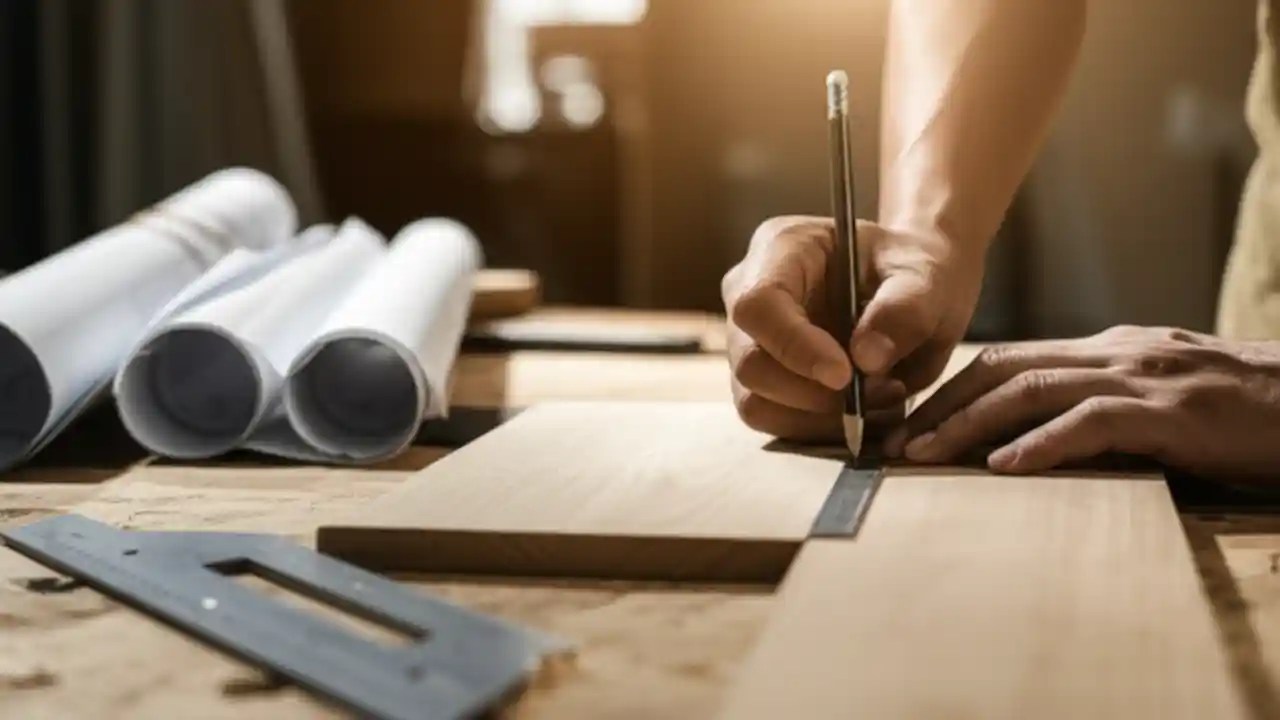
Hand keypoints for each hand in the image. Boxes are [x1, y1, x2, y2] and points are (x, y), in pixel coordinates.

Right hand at [721, 215, 984, 440]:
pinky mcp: (761, 380)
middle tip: (879, 391)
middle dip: (813, 393)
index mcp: (781, 248)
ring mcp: (748, 341)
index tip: (846, 376)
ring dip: (818, 418)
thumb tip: (866, 359)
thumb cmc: (914, 270)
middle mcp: (748, 293)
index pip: (759, 305)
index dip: (794, 347)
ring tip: (879, 398)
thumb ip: (904, 310)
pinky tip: (862, 410)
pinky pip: (774, 421)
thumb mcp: (926, 277)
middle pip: (750, 362)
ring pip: (755, 402)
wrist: (912, 290)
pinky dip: (819, 430)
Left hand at [886, 325, 1279, 480]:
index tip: (911, 423)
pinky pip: (1090, 423)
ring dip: (968, 425)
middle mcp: (1113, 354)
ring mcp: (1140, 378)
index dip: (952, 390)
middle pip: (1004, 368)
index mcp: (1106, 349)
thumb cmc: (1236, 409)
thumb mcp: (1157, 395)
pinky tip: (1004, 466)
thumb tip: (1031, 436)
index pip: (1009, 361)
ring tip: (925, 456)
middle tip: (894, 442)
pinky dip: (1040, 444)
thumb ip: (1099, 404)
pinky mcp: (1168, 412)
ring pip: (1031, 391)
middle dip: (941, 405)